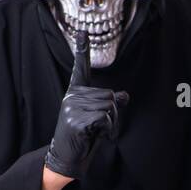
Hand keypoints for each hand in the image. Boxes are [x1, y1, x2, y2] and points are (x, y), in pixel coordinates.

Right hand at [44, 30, 129, 180]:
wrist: (66, 157)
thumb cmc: (82, 137)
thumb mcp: (97, 118)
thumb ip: (109, 105)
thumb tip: (125, 96)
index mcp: (75, 92)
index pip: (80, 69)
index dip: (81, 50)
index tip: (82, 32)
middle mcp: (72, 96)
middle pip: (110, 95)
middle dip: (113, 114)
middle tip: (100, 127)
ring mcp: (72, 108)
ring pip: (110, 106)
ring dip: (111, 123)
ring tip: (97, 132)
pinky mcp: (76, 120)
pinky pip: (105, 118)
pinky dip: (108, 130)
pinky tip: (96, 136)